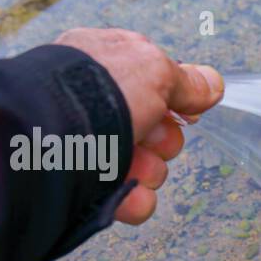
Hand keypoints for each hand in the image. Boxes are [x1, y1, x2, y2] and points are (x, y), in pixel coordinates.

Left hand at [53, 28, 222, 223]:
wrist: (47, 139)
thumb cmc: (95, 91)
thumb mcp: (154, 70)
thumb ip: (186, 81)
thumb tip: (213, 83)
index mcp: (104, 62)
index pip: (153, 82)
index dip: (174, 98)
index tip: (182, 109)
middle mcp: (95, 103)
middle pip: (155, 129)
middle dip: (161, 140)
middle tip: (150, 137)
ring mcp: (89, 146)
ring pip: (146, 165)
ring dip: (150, 170)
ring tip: (133, 167)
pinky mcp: (85, 185)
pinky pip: (128, 196)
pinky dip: (134, 199)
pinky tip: (128, 193)